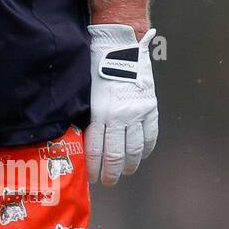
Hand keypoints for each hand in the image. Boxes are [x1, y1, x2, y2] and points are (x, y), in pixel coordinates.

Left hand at [85, 24, 157, 185]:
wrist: (119, 46)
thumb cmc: (94, 65)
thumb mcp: (83, 92)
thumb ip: (84, 114)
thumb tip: (79, 137)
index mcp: (98, 113)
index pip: (95, 150)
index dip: (93, 168)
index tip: (91, 178)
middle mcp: (119, 117)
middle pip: (116, 155)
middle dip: (111, 173)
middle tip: (108, 182)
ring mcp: (137, 113)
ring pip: (135, 149)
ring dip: (130, 165)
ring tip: (124, 172)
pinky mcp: (150, 108)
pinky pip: (150, 135)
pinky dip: (146, 149)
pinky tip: (140, 156)